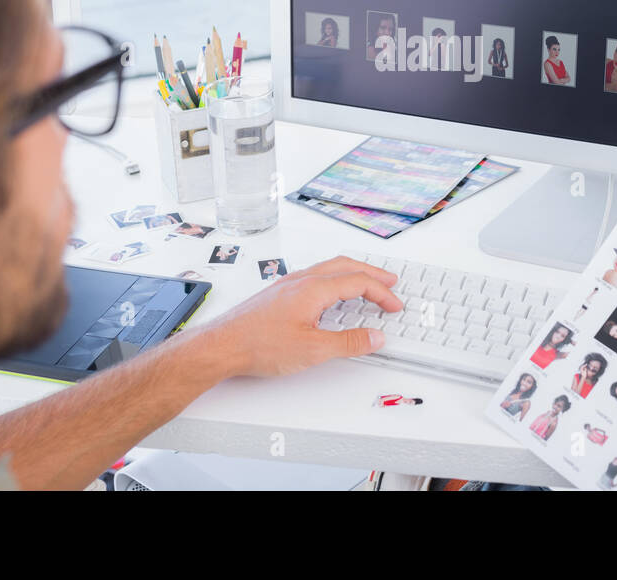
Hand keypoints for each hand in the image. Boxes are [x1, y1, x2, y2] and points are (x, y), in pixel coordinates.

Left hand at [209, 256, 401, 376]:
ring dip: (353, 273)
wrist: (222, 345)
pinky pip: (315, 276)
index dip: (382, 293)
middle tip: (390, 282)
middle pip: (345, 266)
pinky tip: (332, 295)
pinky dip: (335, 279)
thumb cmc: (258, 344)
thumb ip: (348, 343)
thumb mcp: (313, 350)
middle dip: (371, 273)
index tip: (394, 305)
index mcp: (313, 288)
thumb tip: (374, 337)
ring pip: (329, 268)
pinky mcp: (279, 293)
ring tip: (366, 284)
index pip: (358, 282)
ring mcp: (288, 284)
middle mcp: (301, 280)